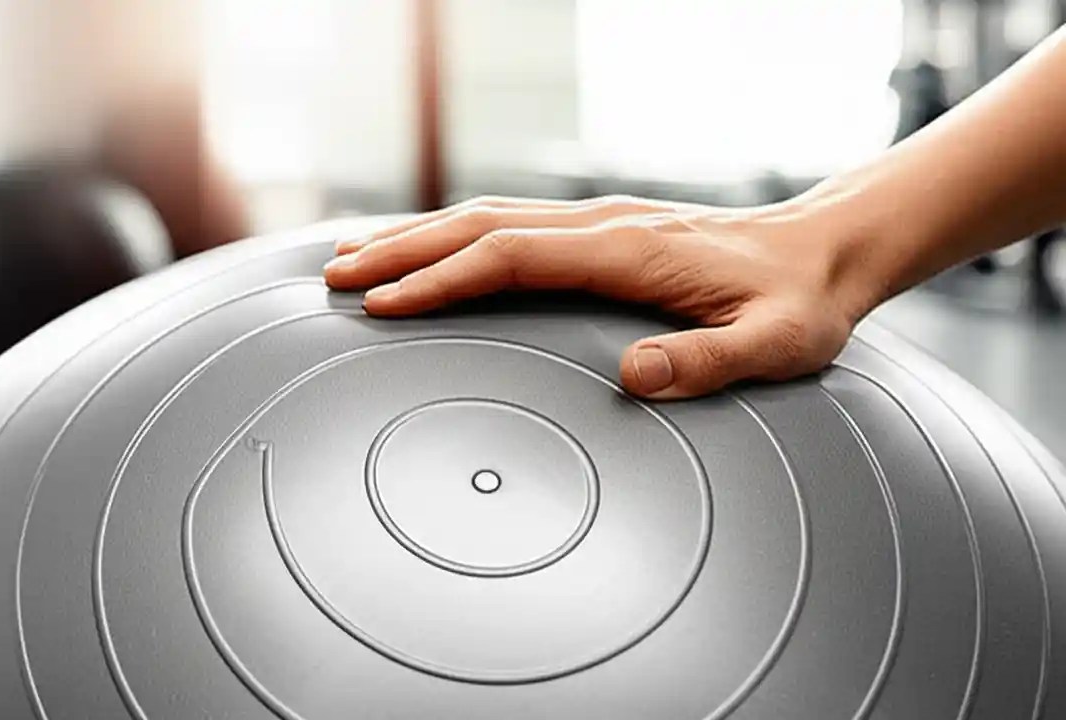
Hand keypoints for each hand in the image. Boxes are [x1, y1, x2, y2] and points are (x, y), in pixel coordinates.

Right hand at [323, 195, 877, 398]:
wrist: (826, 250)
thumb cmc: (800, 304)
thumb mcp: (776, 346)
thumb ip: (707, 365)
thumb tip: (631, 379)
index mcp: (631, 251)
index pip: (513, 257)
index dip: (443, 278)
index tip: (384, 301)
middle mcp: (604, 224)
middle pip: (480, 225)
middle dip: (402, 250)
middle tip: (334, 276)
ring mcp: (599, 221)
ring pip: (488, 215)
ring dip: (417, 234)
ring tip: (353, 255)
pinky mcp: (600, 228)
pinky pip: (511, 222)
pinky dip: (454, 232)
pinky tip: (428, 248)